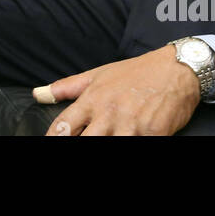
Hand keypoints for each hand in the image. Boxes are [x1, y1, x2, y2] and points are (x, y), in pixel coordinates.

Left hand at [36, 45, 199, 135]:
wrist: (176, 70)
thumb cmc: (135, 72)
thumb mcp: (98, 74)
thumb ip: (67, 87)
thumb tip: (38, 93)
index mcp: (92, 99)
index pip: (63, 125)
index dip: (53, 138)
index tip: (50, 142)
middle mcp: (108, 113)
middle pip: (84, 141)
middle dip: (79, 144)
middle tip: (75, 146)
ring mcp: (130, 125)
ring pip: (110, 145)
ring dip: (107, 145)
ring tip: (108, 139)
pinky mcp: (152, 134)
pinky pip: (137, 145)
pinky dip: (133, 144)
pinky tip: (131, 139)